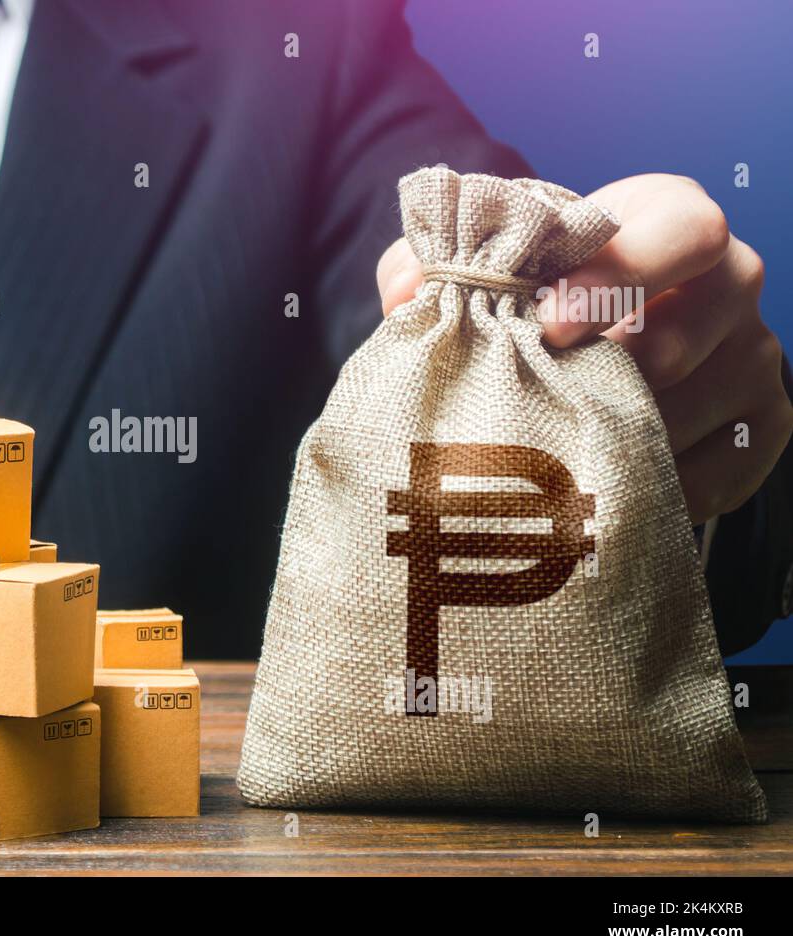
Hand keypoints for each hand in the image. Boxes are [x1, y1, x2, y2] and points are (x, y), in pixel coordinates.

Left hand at [375, 173, 792, 523]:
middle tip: (536, 406)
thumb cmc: (541, 291)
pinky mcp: (763, 425)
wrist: (604, 333)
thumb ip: (432, 265)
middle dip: (602, 378)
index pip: (684, 231)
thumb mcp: (488, 261)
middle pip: (687, 336)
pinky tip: (592, 489)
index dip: (618, 278)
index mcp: (672, 220)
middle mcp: (730, 282)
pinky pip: (713, 476)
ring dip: (611, 441)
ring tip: (547, 453)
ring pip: (692, 414)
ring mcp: (755, 357)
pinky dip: (647, 490)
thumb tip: (404, 295)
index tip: (548, 323)